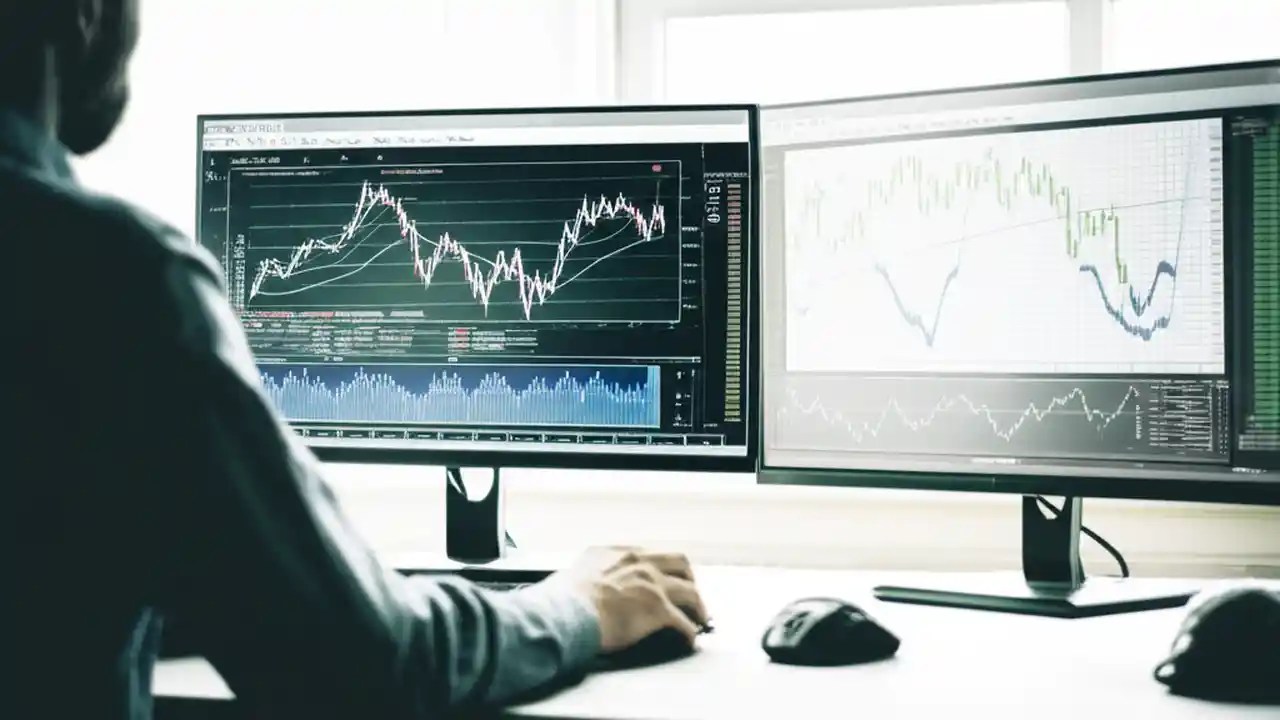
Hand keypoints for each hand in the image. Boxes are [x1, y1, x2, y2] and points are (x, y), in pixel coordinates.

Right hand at [552, 546, 707, 653]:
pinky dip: (690, 632)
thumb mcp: (577, 572)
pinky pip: (684, 622)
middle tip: (690, 594)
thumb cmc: (561, 600)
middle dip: (689, 579)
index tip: (666, 578)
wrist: (564, 613)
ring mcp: (652, 583)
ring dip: (698, 606)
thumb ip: (593, 573)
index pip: (651, 554)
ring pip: (690, 591)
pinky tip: (690, 640)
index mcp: (619, 553)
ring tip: (700, 618)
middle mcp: (640, 562)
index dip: (663, 568)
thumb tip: (588, 586)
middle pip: (680, 563)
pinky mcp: (658, 609)